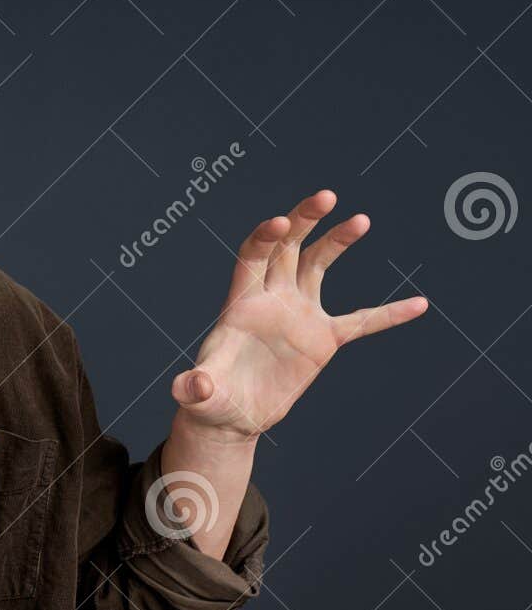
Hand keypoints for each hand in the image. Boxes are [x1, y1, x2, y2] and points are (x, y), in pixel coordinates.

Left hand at [171, 189, 427, 440]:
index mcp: (241, 304)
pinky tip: (419, 304)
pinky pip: (361, 322)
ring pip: (318, 266)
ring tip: (360, 219)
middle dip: (304, 220)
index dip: (264, 238)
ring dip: (337, 242)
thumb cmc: (211, 399)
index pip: (252, 257)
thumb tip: (191, 387)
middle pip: (288, 248)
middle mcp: (272, 300)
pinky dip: (388, 314)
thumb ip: (196, 387)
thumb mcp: (202, 394)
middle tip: (326, 196)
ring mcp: (299, 315)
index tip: (280, 223)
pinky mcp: (322, 339)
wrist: (233, 414)